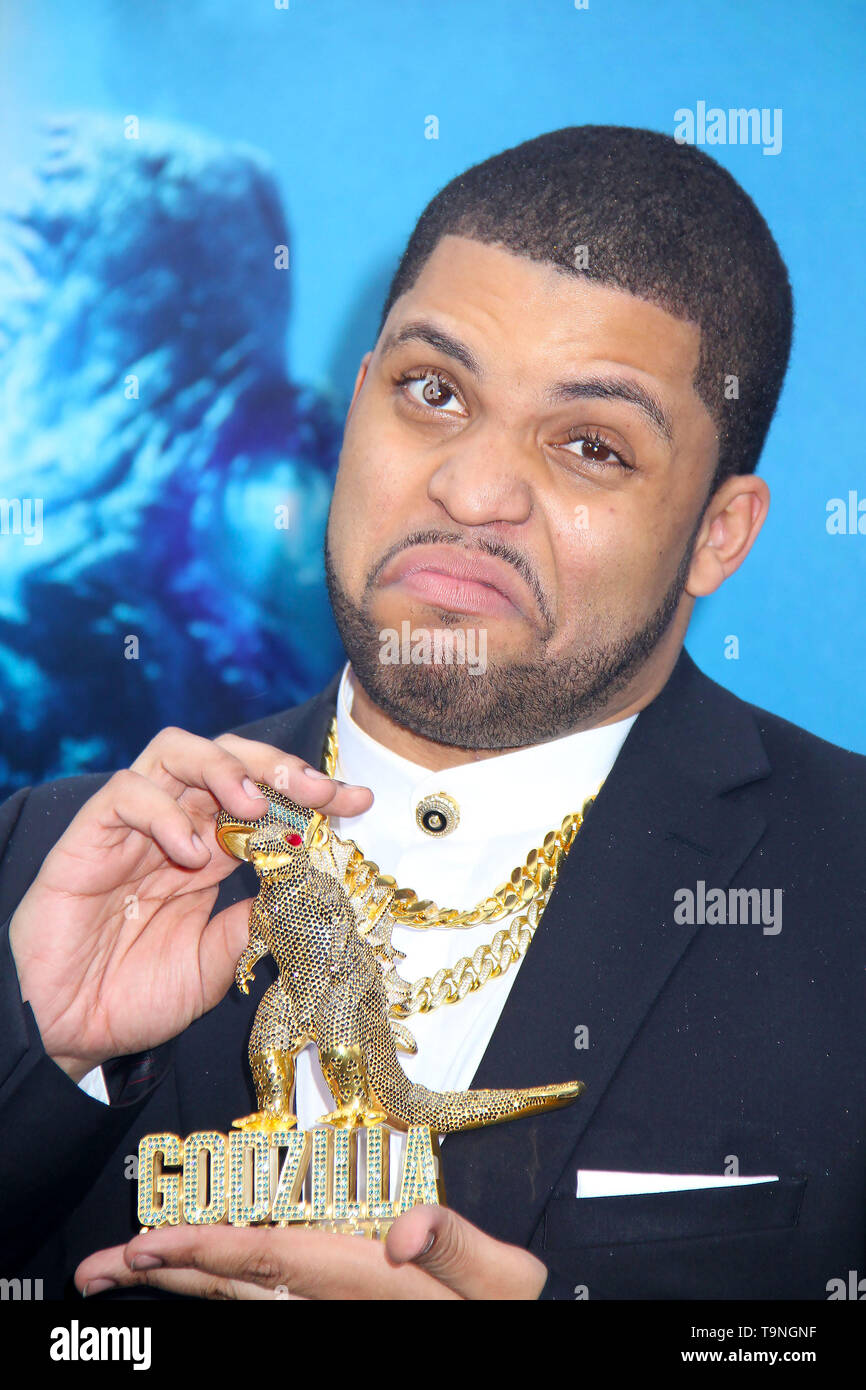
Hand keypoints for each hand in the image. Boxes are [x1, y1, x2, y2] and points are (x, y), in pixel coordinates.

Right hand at [9, 727, 371, 1079]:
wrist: (65, 1030)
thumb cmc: (134, 998)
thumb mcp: (214, 965)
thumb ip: (251, 925)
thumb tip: (305, 890)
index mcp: (211, 853)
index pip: (267, 800)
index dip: (312, 793)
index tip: (359, 800)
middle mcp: (177, 828)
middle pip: (228, 757)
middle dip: (278, 764)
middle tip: (316, 790)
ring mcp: (133, 828)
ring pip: (177, 751)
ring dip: (223, 767)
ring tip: (251, 804)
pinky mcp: (89, 836)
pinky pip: (127, 793)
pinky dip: (164, 811)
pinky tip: (187, 852)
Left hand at [74, 1204, 547, 1299]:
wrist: (498, 1341)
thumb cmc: (501, 1314)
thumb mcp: (500, 1281)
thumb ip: (456, 1244)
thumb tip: (405, 1227)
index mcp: (361, 1278)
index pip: (265, 1260)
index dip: (201, 1250)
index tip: (147, 1243)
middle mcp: (330, 1301)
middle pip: (230, 1288)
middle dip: (163, 1272)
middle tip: (99, 1267)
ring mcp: (326, 1314)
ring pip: (237, 1299)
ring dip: (178, 1282)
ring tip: (124, 1267)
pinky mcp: (331, 1314)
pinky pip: (261, 1304)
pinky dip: (217, 1290)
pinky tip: (194, 1280)